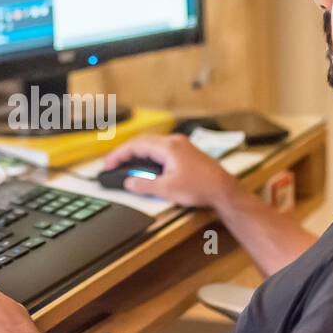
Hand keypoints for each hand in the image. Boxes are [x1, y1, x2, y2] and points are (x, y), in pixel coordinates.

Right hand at [102, 134, 236, 207]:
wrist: (224, 190)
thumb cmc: (201, 188)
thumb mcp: (167, 190)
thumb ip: (144, 185)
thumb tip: (129, 183)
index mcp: (168, 147)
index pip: (136, 146)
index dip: (119, 155)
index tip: (108, 164)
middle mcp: (175, 142)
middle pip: (143, 142)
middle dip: (125, 153)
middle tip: (112, 164)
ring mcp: (182, 146)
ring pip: (152, 145)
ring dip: (137, 154)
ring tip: (125, 165)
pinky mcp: (186, 153)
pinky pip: (161, 149)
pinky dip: (149, 156)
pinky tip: (146, 166)